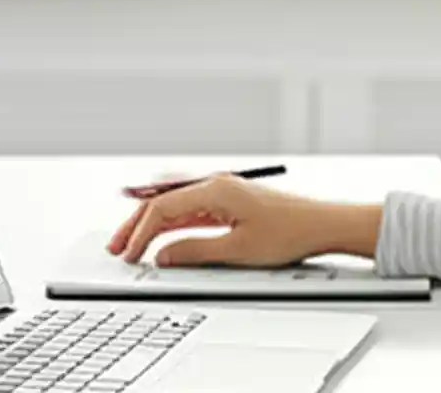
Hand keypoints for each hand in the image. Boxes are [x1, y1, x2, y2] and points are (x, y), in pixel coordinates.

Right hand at [106, 174, 381, 267]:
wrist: (323, 224)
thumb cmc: (290, 232)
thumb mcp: (238, 250)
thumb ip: (195, 251)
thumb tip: (164, 255)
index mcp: (215, 190)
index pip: (162, 207)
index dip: (140, 232)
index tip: (129, 254)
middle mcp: (217, 185)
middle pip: (163, 200)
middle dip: (136, 223)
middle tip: (118, 246)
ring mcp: (224, 192)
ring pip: (176, 203)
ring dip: (152, 222)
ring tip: (133, 241)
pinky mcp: (232, 202)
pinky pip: (193, 208)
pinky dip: (173, 222)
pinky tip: (164, 236)